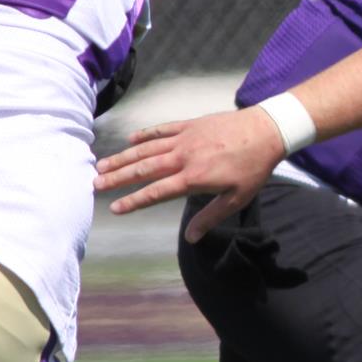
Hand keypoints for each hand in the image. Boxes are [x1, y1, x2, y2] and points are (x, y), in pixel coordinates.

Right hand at [95, 108, 287, 241]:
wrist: (267, 130)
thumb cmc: (254, 167)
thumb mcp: (236, 198)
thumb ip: (210, 217)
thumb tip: (191, 238)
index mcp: (193, 177)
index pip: (155, 192)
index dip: (133, 201)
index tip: (115, 209)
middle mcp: (183, 157)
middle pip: (143, 169)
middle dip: (117, 178)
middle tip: (94, 184)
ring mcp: (185, 138)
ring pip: (147, 149)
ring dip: (124, 157)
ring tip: (102, 165)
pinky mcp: (191, 124)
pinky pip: (162, 129)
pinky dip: (145, 135)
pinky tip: (131, 140)